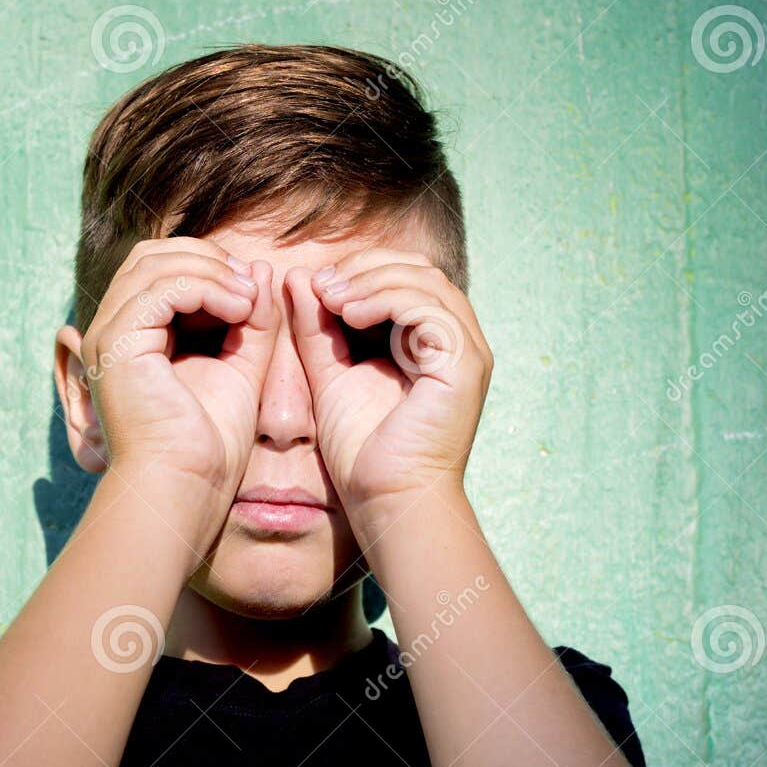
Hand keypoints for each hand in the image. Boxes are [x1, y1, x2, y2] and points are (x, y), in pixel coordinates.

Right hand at [81, 238, 277, 543]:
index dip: (210, 264)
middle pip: (152, 255)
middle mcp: (112, 330)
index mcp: (134, 335)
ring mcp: (108, 335)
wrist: (188, 487)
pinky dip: (205, 287)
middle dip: (208, 258)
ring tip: (250, 298)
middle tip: (252, 284)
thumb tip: (263, 270)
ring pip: (156, 264)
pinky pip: (161, 288)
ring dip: (213, 272)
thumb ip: (252, 320)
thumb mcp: (241, 366)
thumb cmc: (209, 444)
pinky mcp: (116, 344)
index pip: (161, 267)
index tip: (255, 288)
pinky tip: (238, 309)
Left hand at [286, 251, 492, 526]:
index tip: (315, 285)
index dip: (361, 270)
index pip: (406, 276)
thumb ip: (317, 329)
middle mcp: (458, 340)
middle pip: (419, 269)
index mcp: (433, 341)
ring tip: (331, 297)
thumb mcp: (331, 374)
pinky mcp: (465, 364)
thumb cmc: (363, 450)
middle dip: (366, 267)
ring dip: (371, 280)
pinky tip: (349, 313)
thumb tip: (298, 277)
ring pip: (424, 281)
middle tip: (322, 283)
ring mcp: (467, 350)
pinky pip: (428, 308)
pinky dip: (386, 299)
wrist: (387, 499)